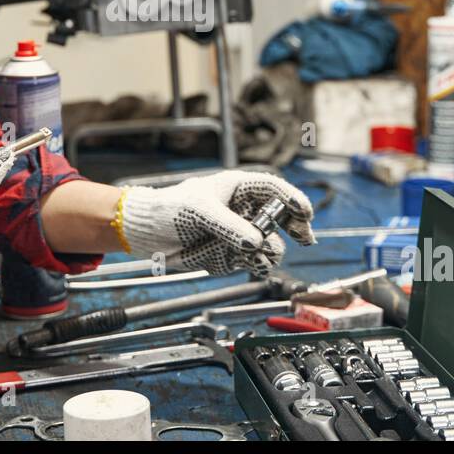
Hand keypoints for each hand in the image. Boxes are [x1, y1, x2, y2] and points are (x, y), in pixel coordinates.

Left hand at [119, 170, 314, 276]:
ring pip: (269, 245)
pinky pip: (251, 263)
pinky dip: (249, 265)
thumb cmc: (171, 209)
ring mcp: (239, 233)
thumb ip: (230, 226)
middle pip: (281, 218)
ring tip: (256, 256)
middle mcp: (243, 210)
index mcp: (238, 188)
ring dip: (267, 252)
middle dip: (293, 228)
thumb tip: (256, 242)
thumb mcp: (201, 211)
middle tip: (304, 238)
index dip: (293, 198)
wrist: (148, 233)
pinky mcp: (231, 254)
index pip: (274, 189)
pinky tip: (239, 262)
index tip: (305, 213)